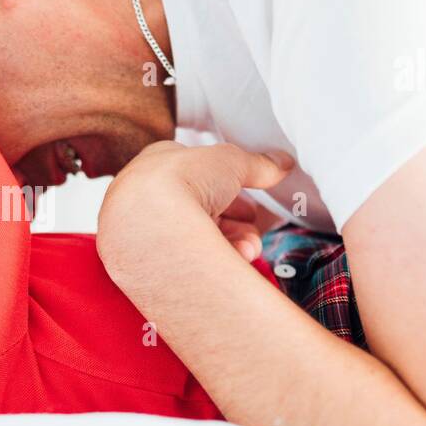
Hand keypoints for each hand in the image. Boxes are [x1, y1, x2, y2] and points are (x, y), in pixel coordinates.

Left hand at [99, 141, 292, 261]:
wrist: (148, 225)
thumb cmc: (178, 181)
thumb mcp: (230, 161)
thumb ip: (258, 164)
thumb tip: (281, 163)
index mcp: (157, 166)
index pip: (198, 179)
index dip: (230, 192)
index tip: (251, 206)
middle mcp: (146, 198)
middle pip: (202, 213)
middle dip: (236, 225)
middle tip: (253, 233)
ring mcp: (144, 232)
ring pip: (196, 239)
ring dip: (231, 245)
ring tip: (248, 251)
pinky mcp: (144, 264)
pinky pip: (183, 262)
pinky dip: (213, 262)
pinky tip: (233, 263)